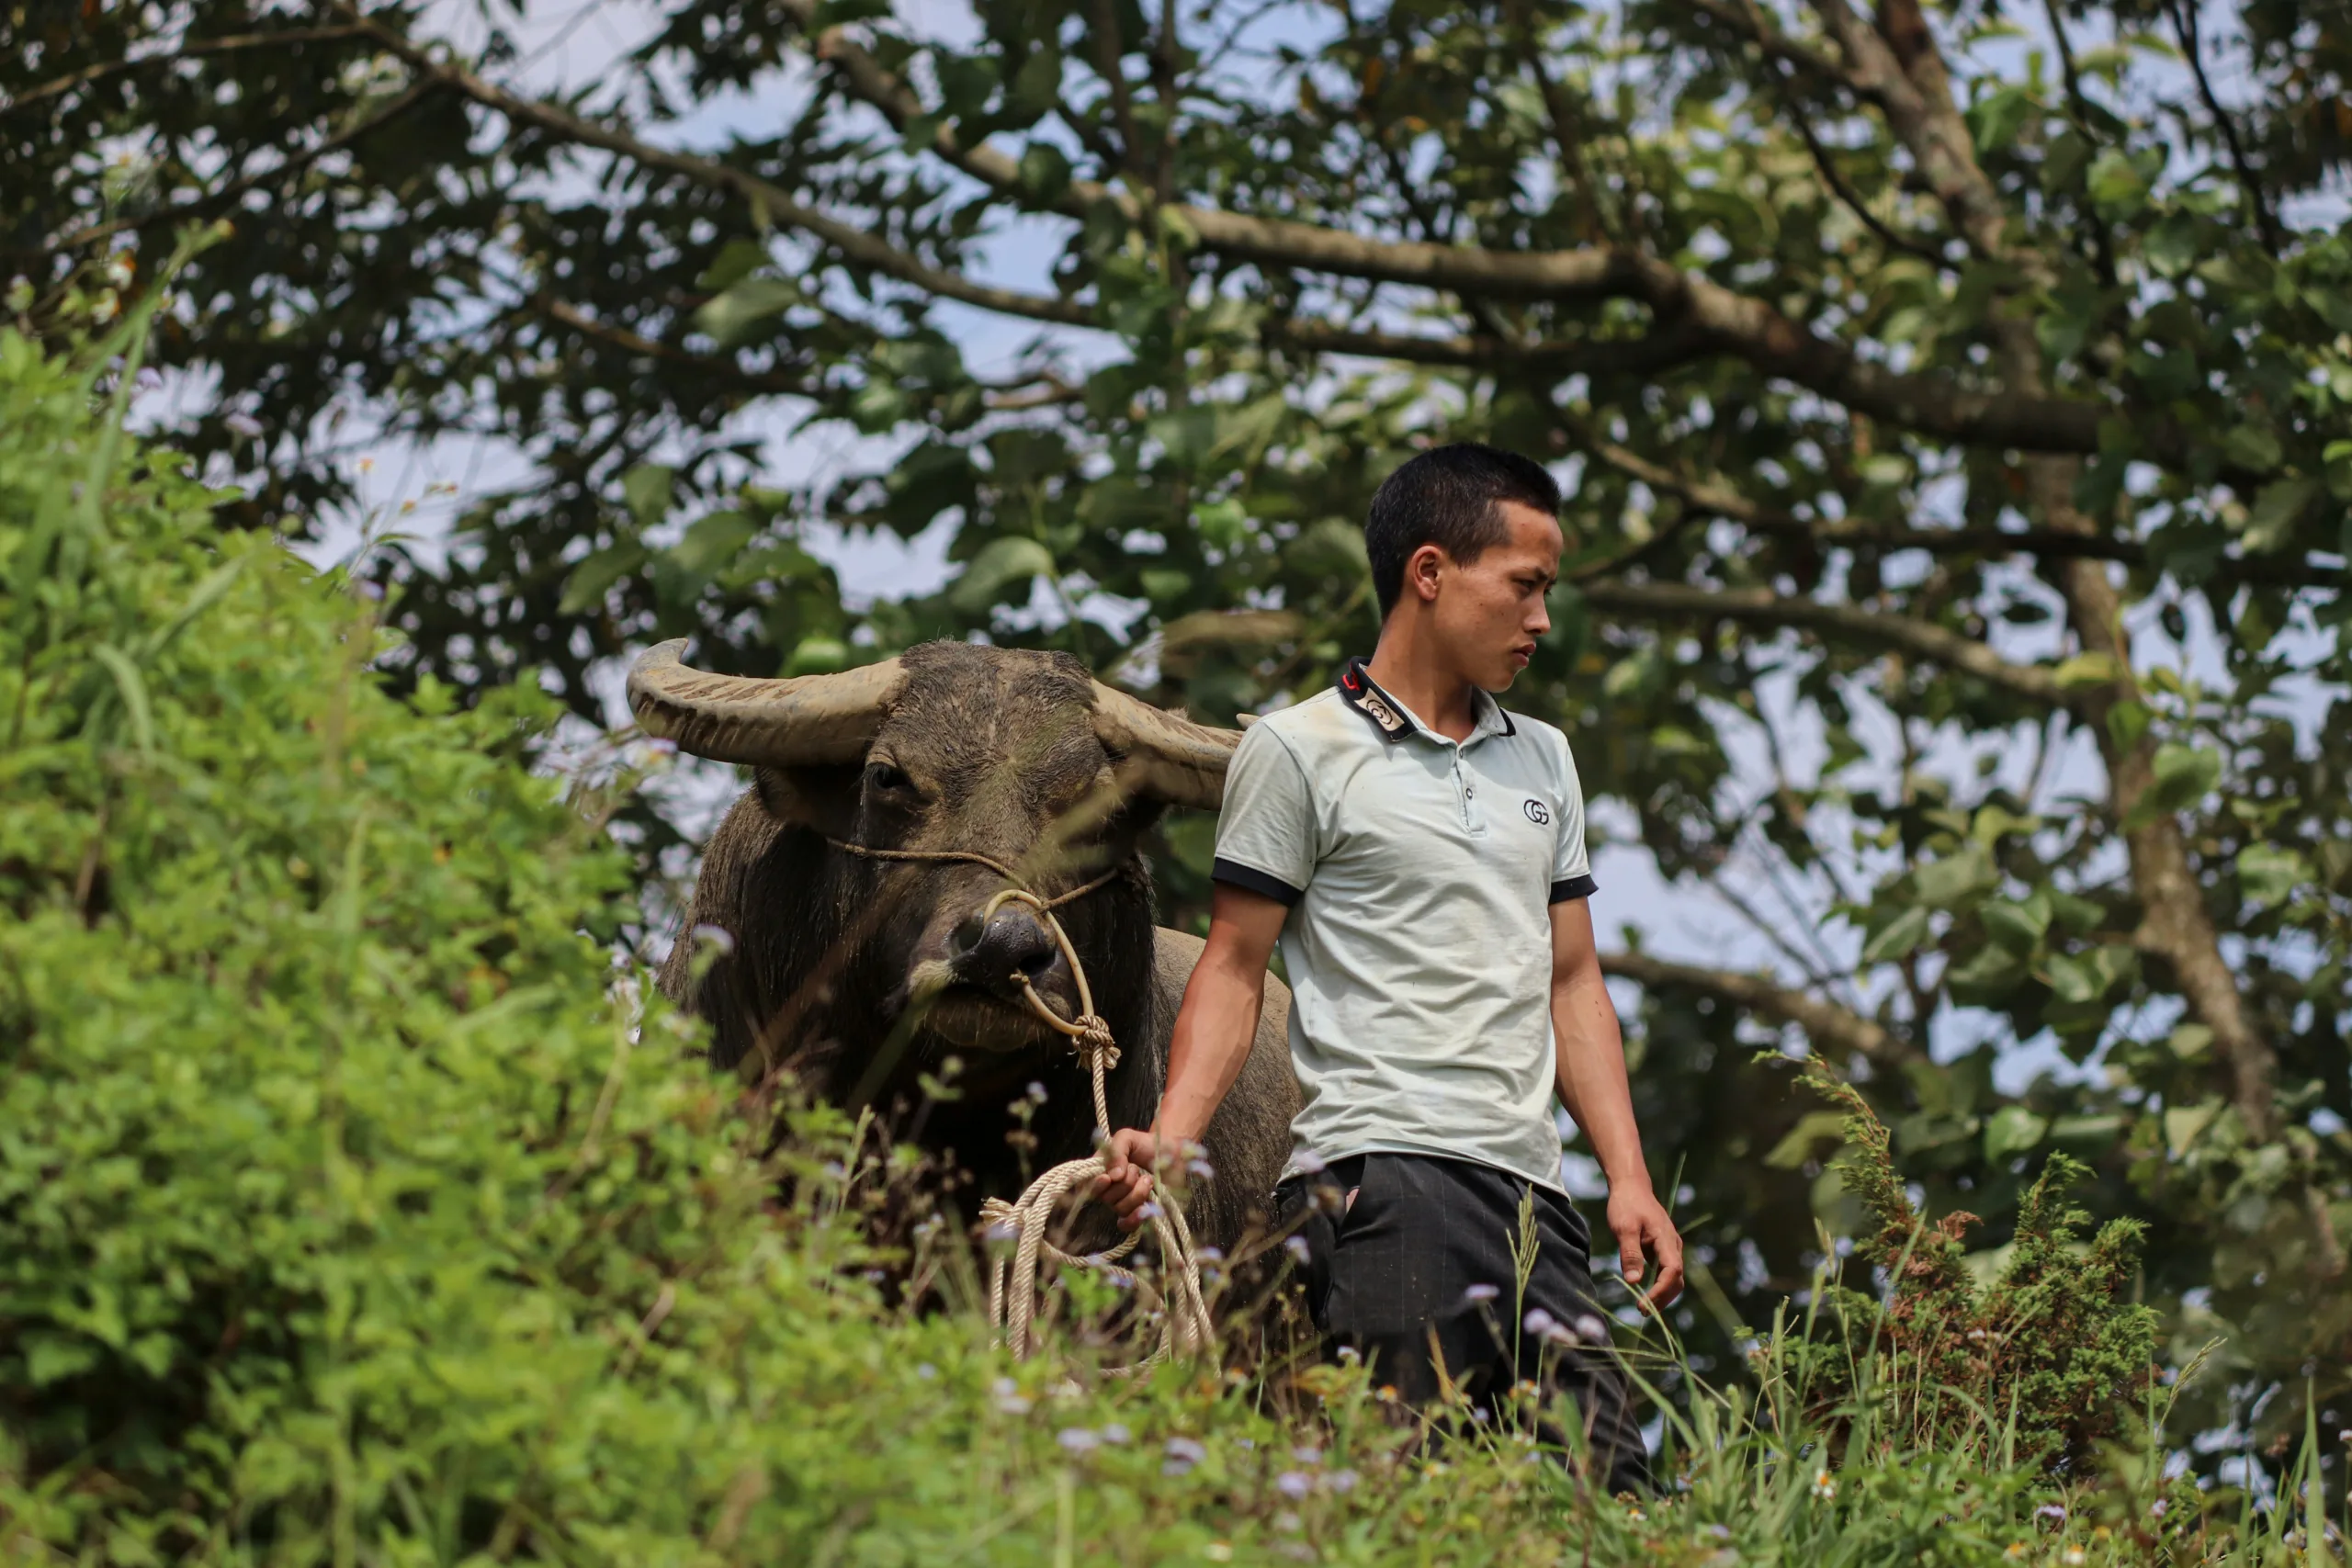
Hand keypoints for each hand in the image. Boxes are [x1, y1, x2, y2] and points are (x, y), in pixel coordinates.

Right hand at [1095, 1128, 1161, 1230]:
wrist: (1172, 1152)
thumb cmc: (1146, 1144)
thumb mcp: (1127, 1137)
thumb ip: (1116, 1150)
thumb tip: (1113, 1176)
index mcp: (1101, 1171)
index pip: (1086, 1185)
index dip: (1095, 1186)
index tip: (1108, 1178)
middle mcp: (1109, 1189)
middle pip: (1106, 1198)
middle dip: (1125, 1183)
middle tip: (1136, 1168)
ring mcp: (1123, 1202)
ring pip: (1120, 1209)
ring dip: (1137, 1194)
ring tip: (1149, 1179)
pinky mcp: (1138, 1212)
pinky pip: (1127, 1225)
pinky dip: (1134, 1219)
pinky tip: (1144, 1210)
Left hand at [1606, 1181, 1684, 1308]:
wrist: (1631, 1186)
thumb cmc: (1626, 1204)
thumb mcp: (1624, 1227)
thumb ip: (1630, 1253)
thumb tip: (1634, 1282)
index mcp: (1667, 1239)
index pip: (1672, 1272)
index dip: (1660, 1292)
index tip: (1643, 1304)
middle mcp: (1673, 1245)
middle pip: (1676, 1279)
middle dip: (1663, 1298)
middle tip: (1643, 1311)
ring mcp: (1670, 1247)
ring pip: (1674, 1277)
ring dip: (1662, 1294)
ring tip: (1644, 1306)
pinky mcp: (1664, 1249)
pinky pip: (1667, 1271)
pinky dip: (1659, 1285)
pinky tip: (1646, 1293)